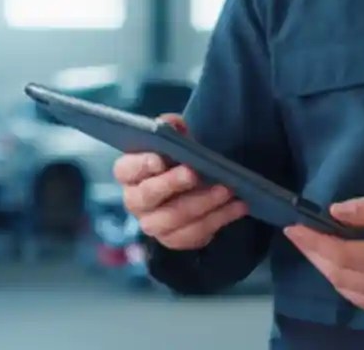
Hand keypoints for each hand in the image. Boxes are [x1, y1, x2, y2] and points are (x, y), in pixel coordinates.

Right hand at [112, 114, 247, 250]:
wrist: (194, 189)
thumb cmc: (179, 160)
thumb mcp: (177, 141)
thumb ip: (174, 130)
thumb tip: (173, 124)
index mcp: (130, 172)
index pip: (126, 169)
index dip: (141, 165)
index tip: (159, 160)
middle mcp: (135, 201)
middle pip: (148, 195)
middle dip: (172, 183)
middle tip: (195, 173)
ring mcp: (153, 223)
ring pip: (173, 218)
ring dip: (203, 203)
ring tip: (227, 190)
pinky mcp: (173, 240)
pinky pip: (194, 234)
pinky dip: (218, 219)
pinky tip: (237, 207)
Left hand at [284, 194, 363, 323]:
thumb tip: (334, 212)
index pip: (342, 255)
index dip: (314, 243)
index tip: (293, 228)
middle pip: (337, 274)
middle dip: (314, 253)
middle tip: (298, 234)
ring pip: (343, 288)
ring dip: (325, 266)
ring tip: (314, 245)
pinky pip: (356, 297)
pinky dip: (342, 279)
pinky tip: (337, 262)